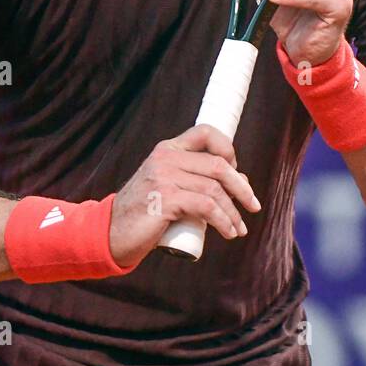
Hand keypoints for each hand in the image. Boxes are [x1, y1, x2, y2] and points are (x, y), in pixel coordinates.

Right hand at [109, 124, 261, 266]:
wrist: (112, 232)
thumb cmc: (145, 213)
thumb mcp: (169, 187)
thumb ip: (194, 180)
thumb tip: (240, 180)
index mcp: (167, 150)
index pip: (206, 132)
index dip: (228, 149)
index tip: (237, 173)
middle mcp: (165, 158)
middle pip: (218, 164)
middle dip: (241, 187)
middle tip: (253, 206)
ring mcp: (164, 177)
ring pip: (214, 189)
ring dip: (234, 212)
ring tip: (239, 229)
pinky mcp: (165, 199)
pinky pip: (206, 207)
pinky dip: (223, 221)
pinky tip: (228, 232)